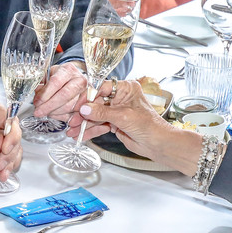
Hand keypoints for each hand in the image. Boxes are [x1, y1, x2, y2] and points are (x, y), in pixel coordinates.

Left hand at [0, 99, 23, 179]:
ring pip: (14, 146)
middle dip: (10, 152)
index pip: (10, 121)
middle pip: (14, 135)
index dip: (11, 136)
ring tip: (2, 172)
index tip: (5, 149)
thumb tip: (1, 142)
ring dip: (10, 160)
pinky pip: (8, 152)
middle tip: (0, 164)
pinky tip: (4, 172)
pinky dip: (8, 163)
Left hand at [32, 62, 86, 120]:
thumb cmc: (58, 79)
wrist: (72, 80)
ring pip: (69, 106)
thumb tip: (38, 97)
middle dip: (49, 106)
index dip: (45, 94)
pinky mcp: (87, 105)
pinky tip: (55, 115)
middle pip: (65, 95)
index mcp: (68, 70)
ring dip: (55, 112)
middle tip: (39, 112)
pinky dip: (63, 117)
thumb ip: (41, 86)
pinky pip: (75, 115)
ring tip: (46, 112)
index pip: (56, 81)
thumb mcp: (47, 77)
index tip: (37, 102)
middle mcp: (79, 80)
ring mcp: (86, 92)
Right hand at [67, 81, 202, 173]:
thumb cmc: (149, 126)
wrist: (158, 144)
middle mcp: (120, 97)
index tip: (77, 105)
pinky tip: (81, 135)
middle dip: (84, 113)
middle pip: (96, 102)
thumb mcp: (124, 116)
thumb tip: (85, 108)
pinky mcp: (115, 123)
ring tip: (73, 131)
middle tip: (73, 121)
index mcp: (125, 88)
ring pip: (96, 115)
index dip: (88, 97)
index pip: (101, 88)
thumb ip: (102, 112)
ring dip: (85, 123)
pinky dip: (90, 130)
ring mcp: (117, 110)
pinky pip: (99, 124)